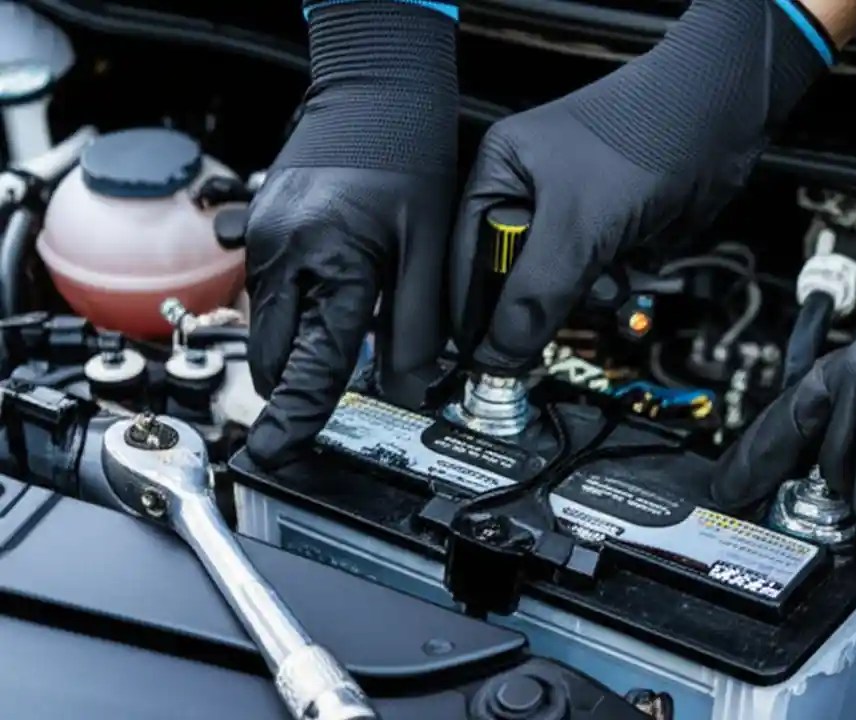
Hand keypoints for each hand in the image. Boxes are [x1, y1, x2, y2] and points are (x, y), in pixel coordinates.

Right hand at [245, 0, 457, 467]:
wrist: (375, 93)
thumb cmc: (408, 160)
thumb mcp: (432, 251)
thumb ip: (420, 329)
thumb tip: (411, 394)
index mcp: (328, 262)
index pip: (309, 364)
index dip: (295, 417)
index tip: (272, 457)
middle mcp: (282, 255)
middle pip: (275, 356)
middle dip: (306, 379)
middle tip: (345, 379)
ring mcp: (263, 241)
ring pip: (272, 327)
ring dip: (306, 341)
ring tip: (357, 311)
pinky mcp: (262, 231)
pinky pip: (274, 293)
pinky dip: (303, 308)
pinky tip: (343, 283)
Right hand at [450, 0, 834, 370]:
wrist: (721, 116)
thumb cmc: (641, 144)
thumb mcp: (578, 225)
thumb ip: (535, 294)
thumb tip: (497, 357)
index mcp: (498, 172)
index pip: (466, 255)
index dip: (473, 310)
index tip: (481, 362)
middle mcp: (527, 191)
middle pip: (512, 277)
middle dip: (539, 304)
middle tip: (548, 335)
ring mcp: (573, 212)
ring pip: (558, 285)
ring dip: (584, 299)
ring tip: (609, 287)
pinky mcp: (611, 230)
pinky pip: (596, 280)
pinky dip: (613, 290)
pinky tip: (630, 284)